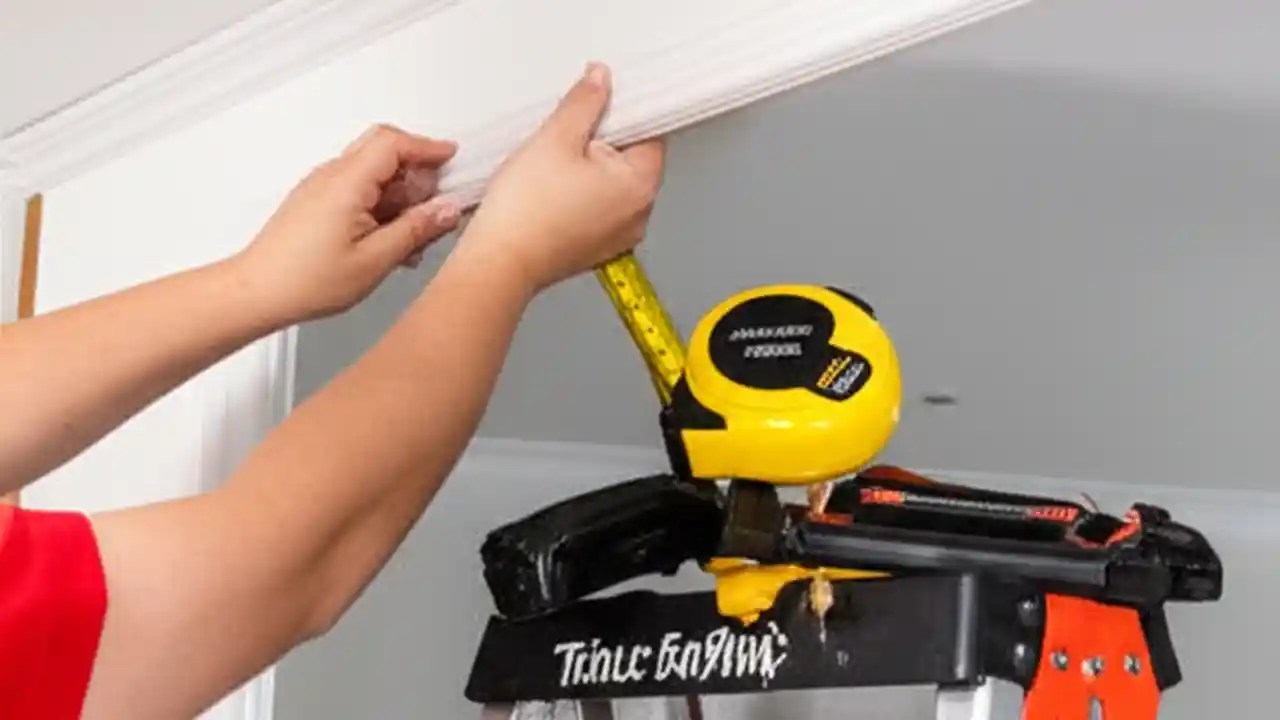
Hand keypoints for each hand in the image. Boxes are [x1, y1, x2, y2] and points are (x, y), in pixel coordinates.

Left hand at [236, 125, 462, 322]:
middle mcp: (331, 176)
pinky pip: (358, 189)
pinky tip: (389, 239)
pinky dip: (381, 205)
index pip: (394, 143)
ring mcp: (322, 187)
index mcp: (346, 183)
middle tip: (434, 204)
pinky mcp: (317, 202)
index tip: (452, 160)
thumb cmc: (304, 281)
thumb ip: (416, 230)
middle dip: (416, 170)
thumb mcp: (375, 261)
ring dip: (399, 194)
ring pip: (373, 171)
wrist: (257, 292)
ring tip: (412, 235)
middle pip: (383, 149)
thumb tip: (448, 210)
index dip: (428, 147)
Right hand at [460, 63, 666, 293]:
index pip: (650, 132)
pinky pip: (598, 209)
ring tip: (553, 168)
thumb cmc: (527, 209)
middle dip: (601, 141)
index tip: (596, 104)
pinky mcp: (597, 248)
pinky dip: (580, 195)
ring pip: (612, 185)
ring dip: (588, 169)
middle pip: (631, 159)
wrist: (499, 262)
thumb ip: (585, 103)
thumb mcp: (556, 137)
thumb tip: (601, 79)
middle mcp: (639, 214)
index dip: (621, 113)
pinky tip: (551, 191)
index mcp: (641, 184)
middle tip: (564, 137)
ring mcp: (619, 236)